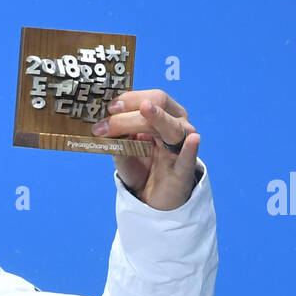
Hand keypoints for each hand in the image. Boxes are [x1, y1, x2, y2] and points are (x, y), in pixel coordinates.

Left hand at [93, 89, 200, 210]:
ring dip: (155, 119)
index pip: (150, 98)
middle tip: (107, 122)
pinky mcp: (184, 169)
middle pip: (158, 106)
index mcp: (162, 115)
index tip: (109, 107)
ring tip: (146, 109)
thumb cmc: (139, 166)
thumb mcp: (122, 150)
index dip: (130, 99)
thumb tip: (102, 124)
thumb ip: (116, 138)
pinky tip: (193, 140)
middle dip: (130, 113)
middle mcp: (175, 124)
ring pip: (170, 127)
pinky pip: (188, 158)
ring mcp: (182, 145)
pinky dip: (190, 149)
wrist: (150, 197)